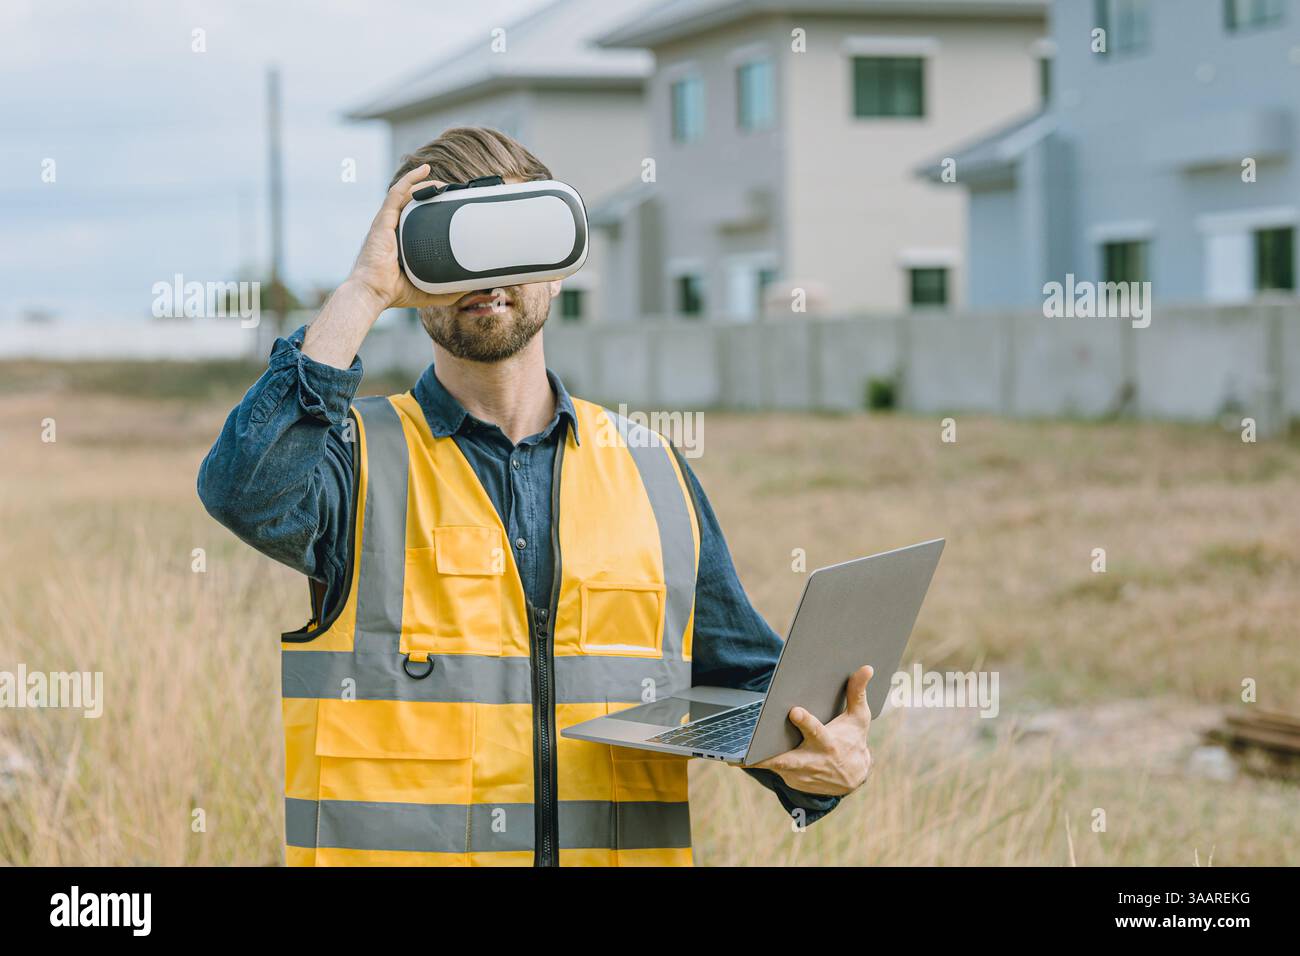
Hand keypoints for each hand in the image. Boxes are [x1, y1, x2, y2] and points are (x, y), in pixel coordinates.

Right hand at [347, 163, 462, 311]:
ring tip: (444, 182)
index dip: (433, 211)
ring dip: (425, 184)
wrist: (374, 291)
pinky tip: (425, 170)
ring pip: (407, 194)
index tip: (451, 208)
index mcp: (403, 243)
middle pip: (414, 204)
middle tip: (452, 192)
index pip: (419, 220)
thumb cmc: (394, 292)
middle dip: (431, 195)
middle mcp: (395, 229)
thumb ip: (449, 289)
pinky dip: (411, 179)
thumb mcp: (429, 291)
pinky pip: (398, 192)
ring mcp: (389, 222)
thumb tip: (471, 286)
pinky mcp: (384, 219)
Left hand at [749, 665, 873, 795]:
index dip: (805, 722)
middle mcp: (813, 761)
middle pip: (787, 759)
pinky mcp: (791, 780)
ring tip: (735, 756)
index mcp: (828, 743)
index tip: (793, 711)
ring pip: (775, 766)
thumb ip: (857, 692)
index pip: (816, 731)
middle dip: (769, 756)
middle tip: (747, 751)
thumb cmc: (853, 740)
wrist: (853, 778)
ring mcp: (800, 773)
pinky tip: (742, 756)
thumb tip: (866, 667)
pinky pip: (772, 770)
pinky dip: (759, 763)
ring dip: (756, 761)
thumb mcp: (859, 718)